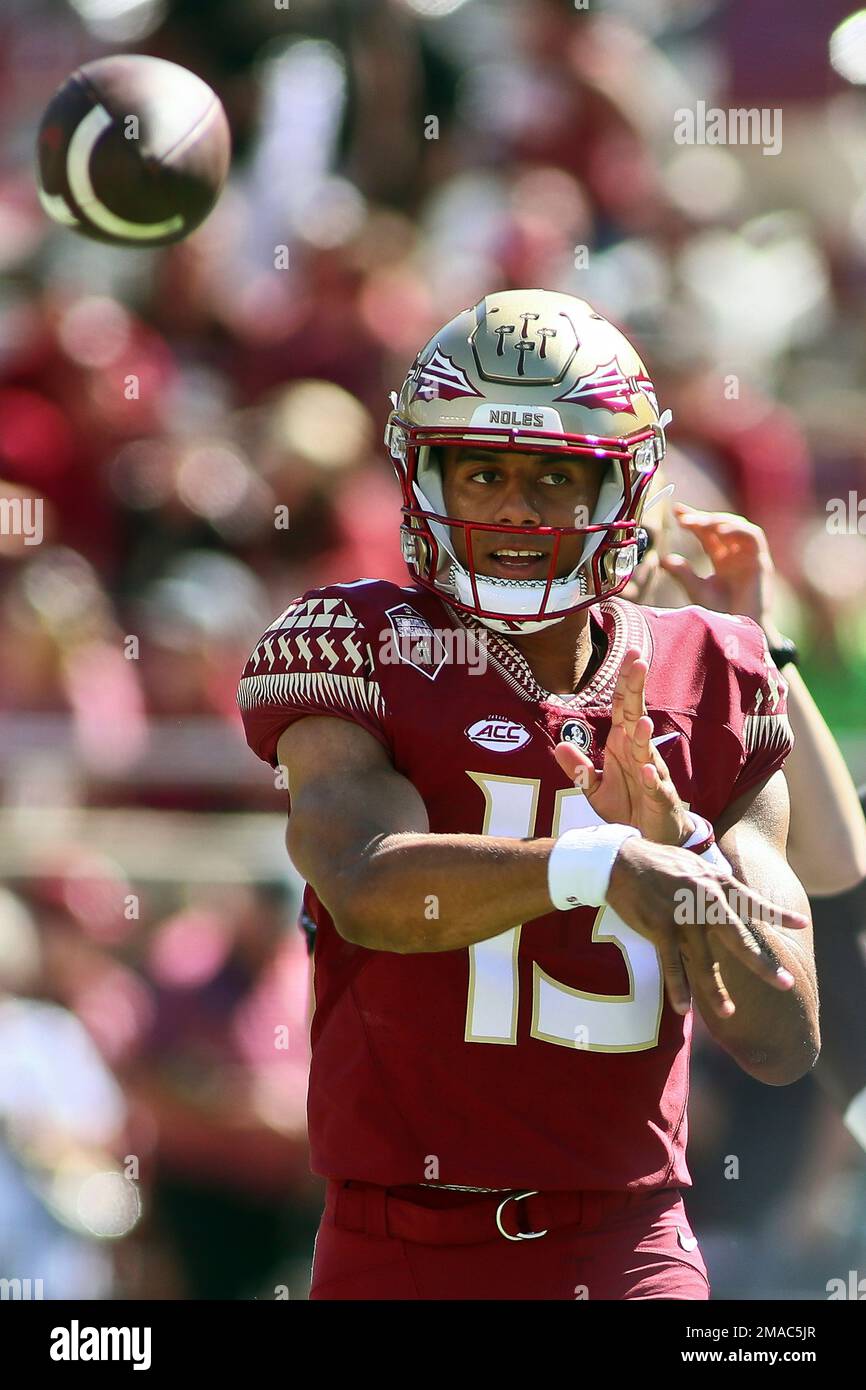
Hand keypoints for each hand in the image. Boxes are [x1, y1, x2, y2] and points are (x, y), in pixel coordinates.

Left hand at [554, 648, 692, 845]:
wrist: (653, 838)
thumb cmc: (628, 807)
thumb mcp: (596, 789)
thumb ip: (579, 769)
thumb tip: (559, 746)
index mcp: (622, 745)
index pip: (623, 706)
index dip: (625, 681)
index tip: (630, 653)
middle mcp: (639, 753)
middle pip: (637, 715)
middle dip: (638, 690)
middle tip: (639, 662)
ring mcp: (652, 774)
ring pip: (646, 750)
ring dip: (642, 736)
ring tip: (641, 722)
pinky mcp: (660, 798)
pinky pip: (656, 787)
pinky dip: (652, 779)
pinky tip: (647, 771)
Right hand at [607, 836, 808, 1017]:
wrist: (620, 860)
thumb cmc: (658, 862)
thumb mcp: (694, 864)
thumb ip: (716, 882)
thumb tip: (734, 892)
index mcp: (715, 882)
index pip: (752, 901)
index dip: (777, 913)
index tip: (803, 923)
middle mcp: (704, 899)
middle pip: (738, 938)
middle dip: (762, 964)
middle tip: (785, 983)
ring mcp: (682, 915)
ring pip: (704, 960)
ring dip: (715, 990)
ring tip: (730, 1013)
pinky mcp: (659, 926)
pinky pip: (670, 963)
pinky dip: (677, 986)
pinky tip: (683, 1008)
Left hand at [661, 503, 775, 632]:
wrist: (739, 633)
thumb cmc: (721, 615)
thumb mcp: (697, 590)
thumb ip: (682, 573)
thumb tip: (662, 559)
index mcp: (722, 560)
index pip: (707, 533)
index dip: (694, 520)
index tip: (676, 510)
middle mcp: (736, 555)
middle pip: (721, 526)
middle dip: (703, 518)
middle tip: (683, 516)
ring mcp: (750, 557)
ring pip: (738, 527)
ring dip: (719, 521)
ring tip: (700, 523)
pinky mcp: (761, 563)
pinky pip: (753, 537)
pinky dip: (737, 530)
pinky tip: (719, 531)